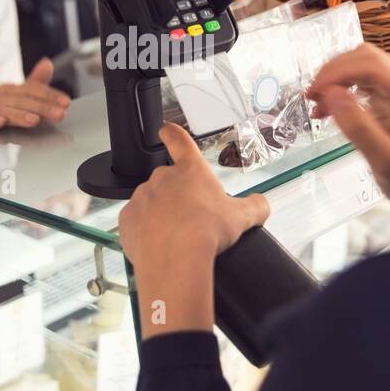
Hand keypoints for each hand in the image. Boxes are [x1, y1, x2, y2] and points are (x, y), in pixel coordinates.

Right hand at [0, 57, 70, 130]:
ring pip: (5, 110)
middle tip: (60, 113)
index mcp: (10, 90)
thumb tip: (49, 63)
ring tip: (35, 120)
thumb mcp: (11, 96)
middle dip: (42, 107)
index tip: (66, 102)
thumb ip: (32, 84)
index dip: (50, 95)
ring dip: (20, 115)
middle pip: (23, 100)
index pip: (33, 90)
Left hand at [119, 123, 269, 336]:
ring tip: (177, 236)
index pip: (179, 140)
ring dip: (161, 214)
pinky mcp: (127, 218)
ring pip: (152, 202)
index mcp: (190, 170)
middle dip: (179, 197)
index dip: (173, 133)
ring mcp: (142, 197)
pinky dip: (146, 230)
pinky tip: (160, 244)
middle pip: (169, 181)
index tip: (167, 130)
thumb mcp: (241, 218)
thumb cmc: (205, 233)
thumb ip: (255, 206)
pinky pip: (137, 221)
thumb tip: (261, 205)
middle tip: (193, 219)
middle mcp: (162, 178)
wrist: (175, 259)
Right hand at [306, 44, 389, 230]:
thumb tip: (331, 94)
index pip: (373, 64)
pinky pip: (361, 80)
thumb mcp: (384, 161)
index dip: (339, 71)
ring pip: (361, 65)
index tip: (315, 92)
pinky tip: (326, 108)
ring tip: (316, 105)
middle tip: (310, 97)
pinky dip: (340, 88)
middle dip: (334, 72)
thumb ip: (359, 128)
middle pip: (366, 58)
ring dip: (335, 79)